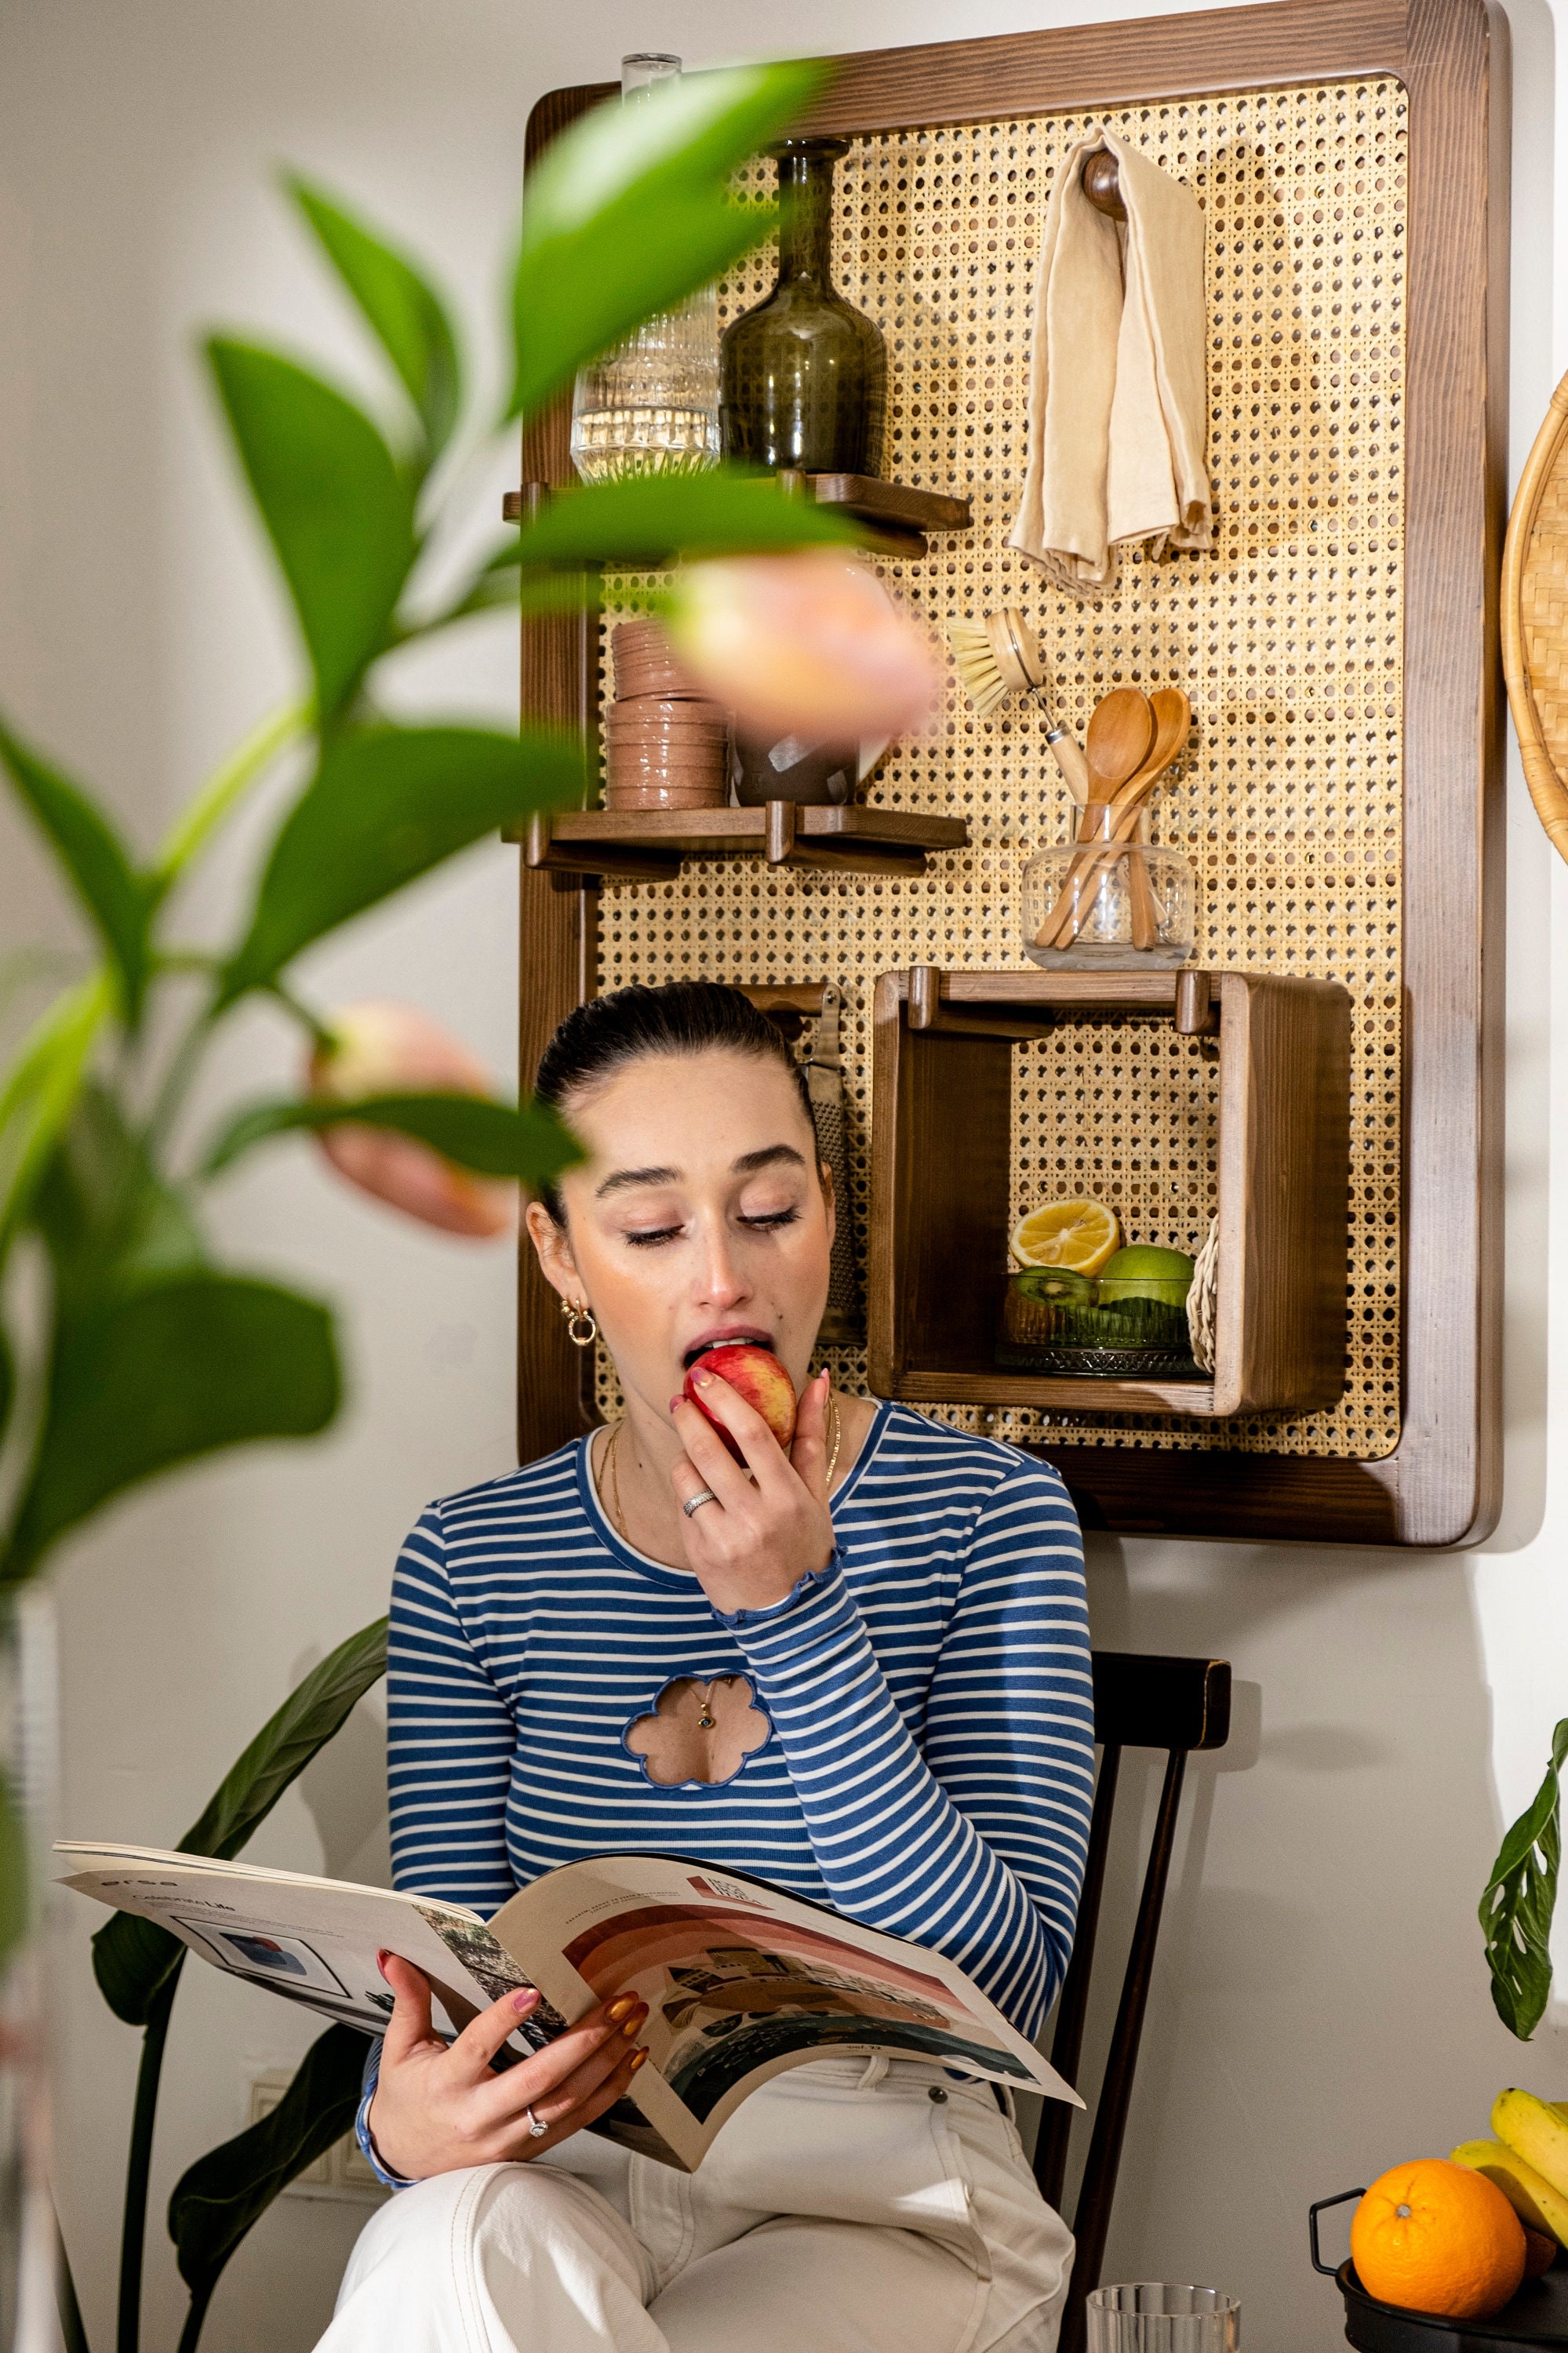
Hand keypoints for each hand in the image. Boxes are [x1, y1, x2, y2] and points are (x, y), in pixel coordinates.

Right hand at [366, 1953, 648, 2179]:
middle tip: (617, 2002)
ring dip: (607, 2061)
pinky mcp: (529, 2151)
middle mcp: (480, 2116)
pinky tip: (633, 2058)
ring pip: (567, 2103)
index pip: (477, 2049)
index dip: (504, 2022)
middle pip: (539, 2081)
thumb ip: (408, 2001)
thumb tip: (393, 1955)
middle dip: (584, 2040)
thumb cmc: (407, 2097)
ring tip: (634, 2021)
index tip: (532, 1991)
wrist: (405, 2160)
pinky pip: (578, 2122)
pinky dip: (610, 2091)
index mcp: (447, 2085)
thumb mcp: (399, 2050)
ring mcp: (508, 2139)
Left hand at [669, 1366, 833, 1615]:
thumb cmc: (804, 1544)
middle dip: (689, 1417)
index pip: (755, 1435)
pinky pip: (682, 1506)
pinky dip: (687, 1489)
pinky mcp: (700, 1554)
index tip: (707, 1377)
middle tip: (682, 1397)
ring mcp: (724, 1538)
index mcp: (788, 1498)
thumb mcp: (816, 1494)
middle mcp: (755, 1518)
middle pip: (710, 1451)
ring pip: (687, 1478)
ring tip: (693, 1448)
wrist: (789, 1613)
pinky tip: (697, 1488)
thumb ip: (811, 1436)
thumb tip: (819, 1380)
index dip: (727, 1400)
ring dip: (684, 1454)